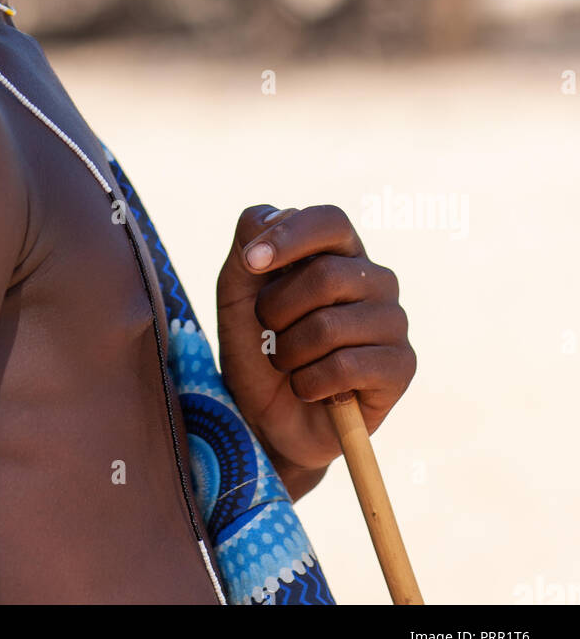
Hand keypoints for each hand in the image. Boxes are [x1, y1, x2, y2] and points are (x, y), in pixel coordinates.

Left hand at [216, 203, 415, 489]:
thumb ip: (247, 246)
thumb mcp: (236, 294)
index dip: (289, 236)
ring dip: (289, 353)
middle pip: (325, 275)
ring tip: (290, 365)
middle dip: (277, 310)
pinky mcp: (401, 366)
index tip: (251, 263)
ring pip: (330, 325)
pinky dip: (310, 383)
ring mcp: (393, 322)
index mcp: (339, 252)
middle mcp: (374, 279)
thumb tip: (272, 218)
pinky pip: (347, 367)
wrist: (268, 420)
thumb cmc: (256, 349)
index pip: (329, 220)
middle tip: (269, 334)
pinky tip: (310, 390)